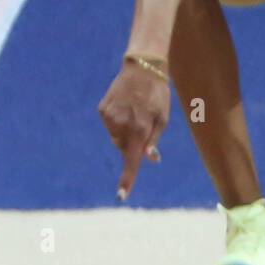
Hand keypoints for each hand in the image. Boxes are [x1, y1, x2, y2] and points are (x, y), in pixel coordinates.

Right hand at [97, 62, 169, 200]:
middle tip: (144, 123)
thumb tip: (149, 159)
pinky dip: (117, 121)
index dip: (127, 179)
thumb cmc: (158, 95)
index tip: (121, 196)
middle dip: (133, 143)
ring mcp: (109, 118)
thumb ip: (153, 141)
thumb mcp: (162, 118)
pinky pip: (110, 125)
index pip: (132, 161)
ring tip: (135, 110)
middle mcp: (121, 126)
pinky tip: (126, 105)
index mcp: (139, 130)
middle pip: (124, 148)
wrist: (142, 68)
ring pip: (116, 137)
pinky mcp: (102, 110)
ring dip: (125, 131)